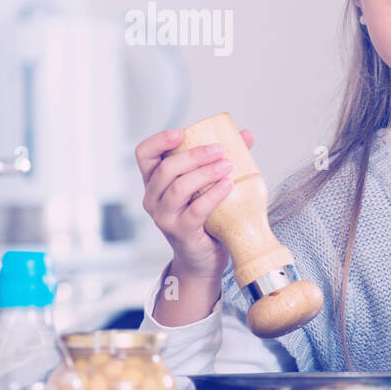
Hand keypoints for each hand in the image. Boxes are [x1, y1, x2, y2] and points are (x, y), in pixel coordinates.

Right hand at [136, 127, 255, 277]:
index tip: (181, 132)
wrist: (204, 257)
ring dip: (204, 173)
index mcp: (155, 182)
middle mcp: (153, 198)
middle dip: (194, 155)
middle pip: (165, 169)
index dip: (159, 141)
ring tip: (228, 165)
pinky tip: (228, 185)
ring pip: (178, 188)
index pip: (144, 155)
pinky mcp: (180, 232)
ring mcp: (164, 217)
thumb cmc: (206, 216)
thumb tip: (246, 134)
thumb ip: (222, 158)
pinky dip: (213, 195)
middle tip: (220, 149)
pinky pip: (195, 211)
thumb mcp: (208, 185)